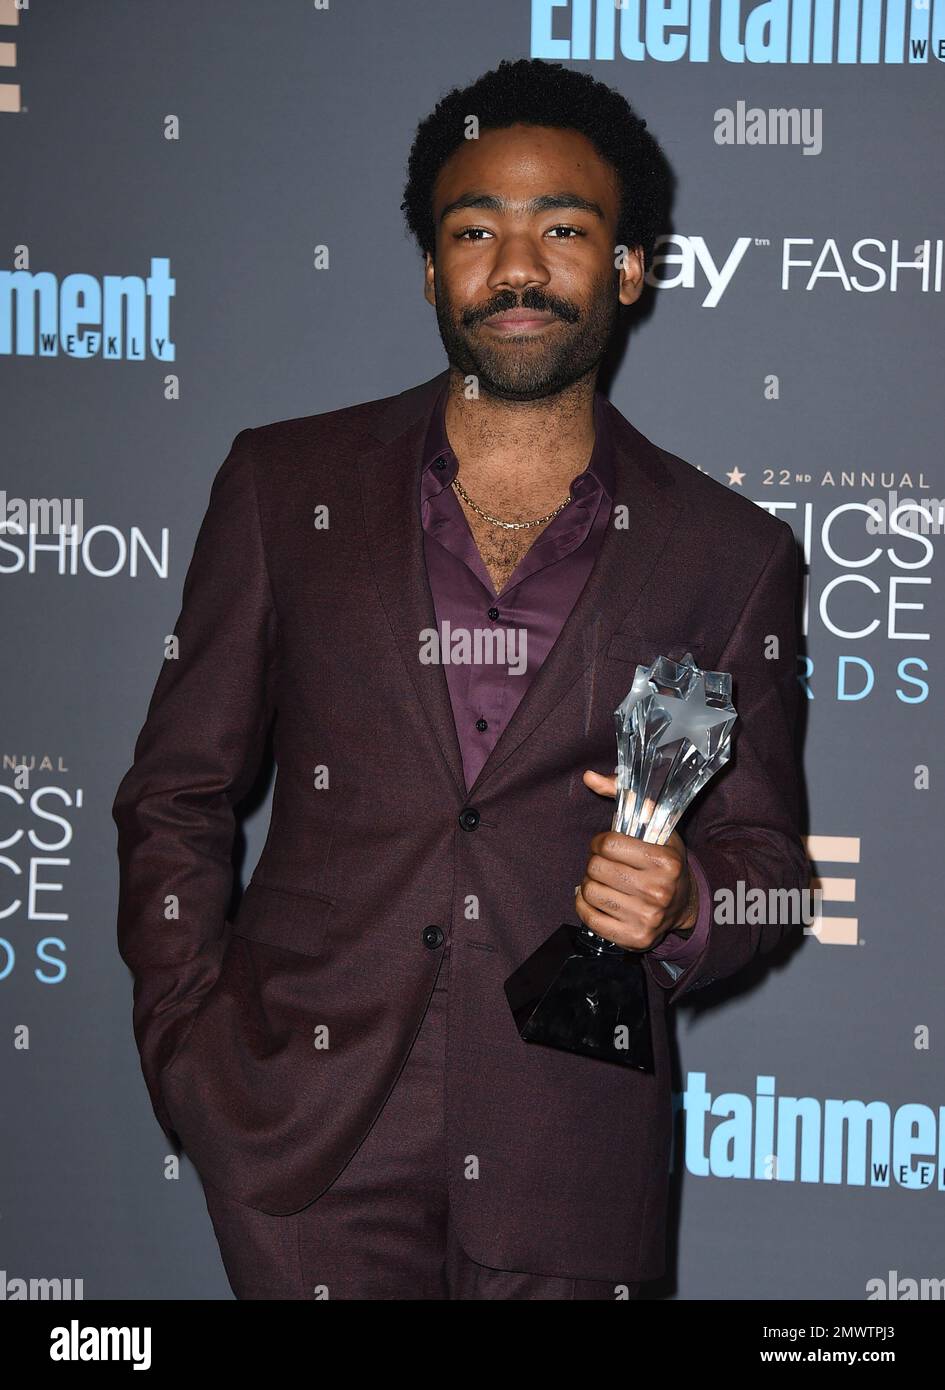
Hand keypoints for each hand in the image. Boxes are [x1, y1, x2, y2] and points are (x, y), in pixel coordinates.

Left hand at [576, 769, 698, 951]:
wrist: (685, 904)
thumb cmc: (663, 859)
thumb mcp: (655, 825)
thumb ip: (624, 795)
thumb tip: (588, 776)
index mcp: (665, 861)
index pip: (608, 844)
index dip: (600, 842)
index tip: (607, 844)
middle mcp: (658, 891)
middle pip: (595, 868)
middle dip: (595, 863)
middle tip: (606, 865)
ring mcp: (647, 918)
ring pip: (589, 892)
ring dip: (589, 884)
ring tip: (604, 881)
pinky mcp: (634, 939)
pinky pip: (589, 919)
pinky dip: (584, 906)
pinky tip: (595, 899)